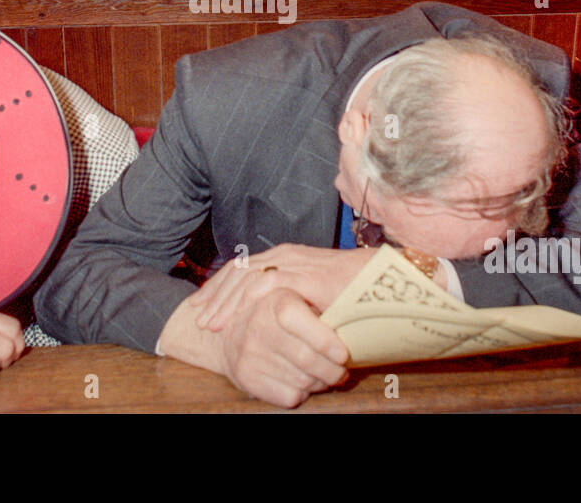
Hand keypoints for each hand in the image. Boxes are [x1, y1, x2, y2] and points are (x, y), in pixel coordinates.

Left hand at [188, 244, 374, 331]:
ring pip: (245, 276)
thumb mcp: (314, 295)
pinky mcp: (304, 273)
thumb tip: (271, 322)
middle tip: (198, 318)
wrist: (382, 279)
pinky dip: (246, 300)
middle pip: (236, 271)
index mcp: (284, 257)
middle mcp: (285, 255)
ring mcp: (294, 261)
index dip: (218, 288)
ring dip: (224, 301)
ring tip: (211, 324)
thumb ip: (293, 301)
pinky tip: (236, 316)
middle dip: (213, 295)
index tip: (203, 309)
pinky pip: (266, 282)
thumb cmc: (352, 290)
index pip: (241, 268)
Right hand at [217, 287, 349, 407]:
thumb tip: (356, 320)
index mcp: (275, 300)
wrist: (231, 335)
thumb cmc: (279, 317)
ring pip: (302, 380)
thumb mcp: (296, 301)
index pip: (298, 320)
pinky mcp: (246, 376)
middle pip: (306, 358)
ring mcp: (249, 353)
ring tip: (326, 376)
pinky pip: (289, 395)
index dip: (325, 341)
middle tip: (343, 372)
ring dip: (321, 383)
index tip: (344, 354)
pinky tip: (304, 382)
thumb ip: (319, 307)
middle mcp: (258, 325)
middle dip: (333, 370)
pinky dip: (304, 393)